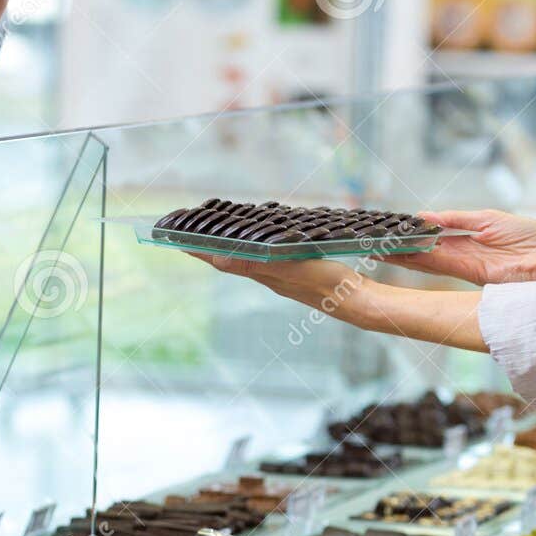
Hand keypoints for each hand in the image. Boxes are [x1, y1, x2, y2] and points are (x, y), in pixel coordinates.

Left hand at [189, 252, 382, 326]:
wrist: (360, 303)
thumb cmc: (330, 285)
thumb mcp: (294, 270)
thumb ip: (259, 263)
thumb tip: (220, 259)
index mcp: (265, 274)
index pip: (223, 259)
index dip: (199, 249)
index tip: (175, 238)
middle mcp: (269, 276)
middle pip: (230, 259)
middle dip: (208, 246)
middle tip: (187, 233)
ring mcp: (283, 276)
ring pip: (247, 258)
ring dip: (229, 246)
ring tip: (215, 235)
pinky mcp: (296, 273)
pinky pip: (266, 256)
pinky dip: (253, 247)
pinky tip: (257, 242)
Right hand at [381, 209, 535, 284]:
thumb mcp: (492, 220)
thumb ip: (459, 219)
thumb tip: (428, 216)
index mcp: (471, 238)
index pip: (434, 235)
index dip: (412, 232)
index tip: (390, 228)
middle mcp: (465, 255)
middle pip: (425, 250)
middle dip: (400, 246)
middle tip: (372, 240)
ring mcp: (467, 267)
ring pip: (427, 260)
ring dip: (402, 254)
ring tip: (378, 248)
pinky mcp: (473, 276)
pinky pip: (441, 266)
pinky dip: (420, 260)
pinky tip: (401, 254)